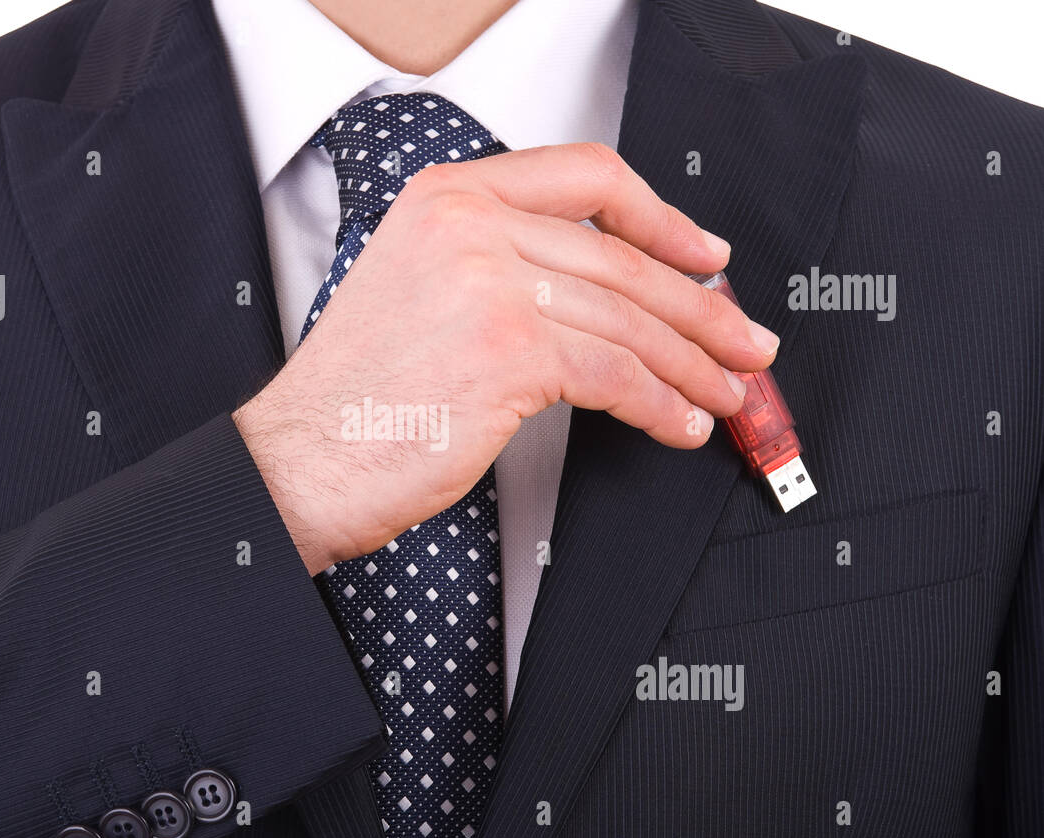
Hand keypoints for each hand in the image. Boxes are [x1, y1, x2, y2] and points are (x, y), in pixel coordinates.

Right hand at [233, 143, 778, 574]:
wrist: (300, 456)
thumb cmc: (356, 394)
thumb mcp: (417, 288)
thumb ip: (497, 264)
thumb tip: (602, 296)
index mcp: (447, 198)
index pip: (586, 175)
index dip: (661, 216)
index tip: (704, 253)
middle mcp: (470, 227)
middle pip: (623, 258)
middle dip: (701, 308)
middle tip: (744, 340)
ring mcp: (491, 285)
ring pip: (630, 320)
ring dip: (693, 364)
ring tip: (725, 392)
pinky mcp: (509, 354)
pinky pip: (618, 375)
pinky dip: (662, 404)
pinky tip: (679, 421)